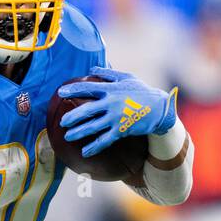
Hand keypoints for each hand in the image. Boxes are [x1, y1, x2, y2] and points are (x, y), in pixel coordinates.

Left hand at [59, 66, 177, 156]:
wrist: (160, 108)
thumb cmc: (142, 91)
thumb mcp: (128, 78)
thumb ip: (109, 74)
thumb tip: (93, 67)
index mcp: (112, 89)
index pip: (89, 88)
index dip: (74, 90)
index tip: (61, 92)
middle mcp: (112, 103)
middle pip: (87, 110)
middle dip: (72, 116)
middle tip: (62, 121)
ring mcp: (116, 118)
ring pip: (93, 127)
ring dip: (78, 132)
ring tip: (68, 136)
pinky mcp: (121, 130)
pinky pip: (104, 140)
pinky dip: (94, 146)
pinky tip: (84, 152)